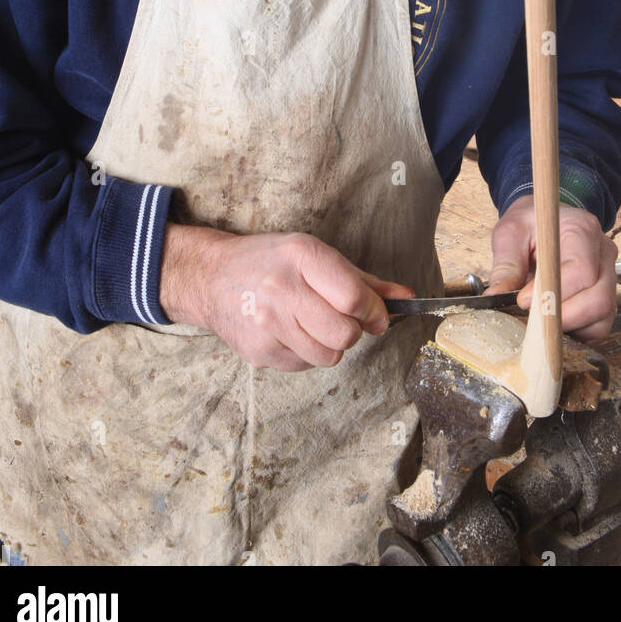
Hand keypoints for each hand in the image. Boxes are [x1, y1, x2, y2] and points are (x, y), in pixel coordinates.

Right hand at [159, 224, 413, 370]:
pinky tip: (290, 331)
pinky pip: (304, 365)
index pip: (354, 298)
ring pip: (328, 356)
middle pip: (345, 333)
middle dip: (352, 330)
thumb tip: (408, 297)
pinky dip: (306, 353)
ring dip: (330, 345)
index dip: (375, 312)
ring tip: (311, 323)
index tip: (376, 314)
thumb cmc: (270, 262)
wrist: (212, 277)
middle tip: (339, 317)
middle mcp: (282, 289)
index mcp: (302, 256)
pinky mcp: (258, 352)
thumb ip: (364, 280)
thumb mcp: (315, 256)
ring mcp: (267, 324)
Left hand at [487, 197, 617, 339]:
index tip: (524, 301)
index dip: (554, 293)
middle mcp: (603, 253)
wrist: (546, 221)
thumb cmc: (530, 224)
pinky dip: (579, 331)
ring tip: (542, 321)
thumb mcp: (510, 233)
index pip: (580, 270)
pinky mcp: (606, 296)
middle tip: (532, 320)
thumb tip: (497, 295)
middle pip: (598, 299)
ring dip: (571, 326)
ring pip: (602, 316)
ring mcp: (609, 276)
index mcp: (582, 229)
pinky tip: (556, 323)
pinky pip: (600, 325)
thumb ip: (506, 264)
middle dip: (564, 317)